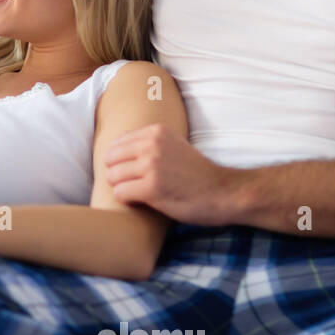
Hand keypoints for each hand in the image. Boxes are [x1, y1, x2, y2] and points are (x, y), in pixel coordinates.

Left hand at [103, 124, 244, 224]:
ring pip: (112, 177)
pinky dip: (128, 200)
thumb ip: (149, 143)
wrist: (224, 192)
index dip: (121, 161)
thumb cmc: (197, 174)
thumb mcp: (174, 146)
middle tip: (134, 185)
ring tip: (139, 194)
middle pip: (110, 159)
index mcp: (156, 132)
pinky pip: (120, 193)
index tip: (134, 172)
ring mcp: (151, 166)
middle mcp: (152, 145)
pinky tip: (143, 202)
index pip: (117, 144)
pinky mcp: (151, 188)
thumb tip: (115, 148)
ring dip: (122, 188)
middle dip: (117, 174)